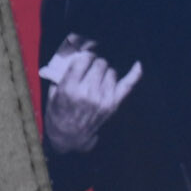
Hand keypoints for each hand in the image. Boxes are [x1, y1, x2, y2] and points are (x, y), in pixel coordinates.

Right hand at [41, 37, 141, 154]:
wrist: (69, 135)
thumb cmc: (59, 112)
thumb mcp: (53, 93)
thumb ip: (62, 74)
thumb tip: (76, 55)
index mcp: (69, 88)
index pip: (83, 60)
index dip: (84, 57)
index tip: (83, 59)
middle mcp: (87, 93)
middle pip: (100, 64)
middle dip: (95, 63)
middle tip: (91, 68)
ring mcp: (102, 99)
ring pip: (112, 71)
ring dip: (106, 71)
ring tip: (98, 78)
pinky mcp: (113, 104)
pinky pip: (127, 84)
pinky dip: (134, 73)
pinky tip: (138, 64)